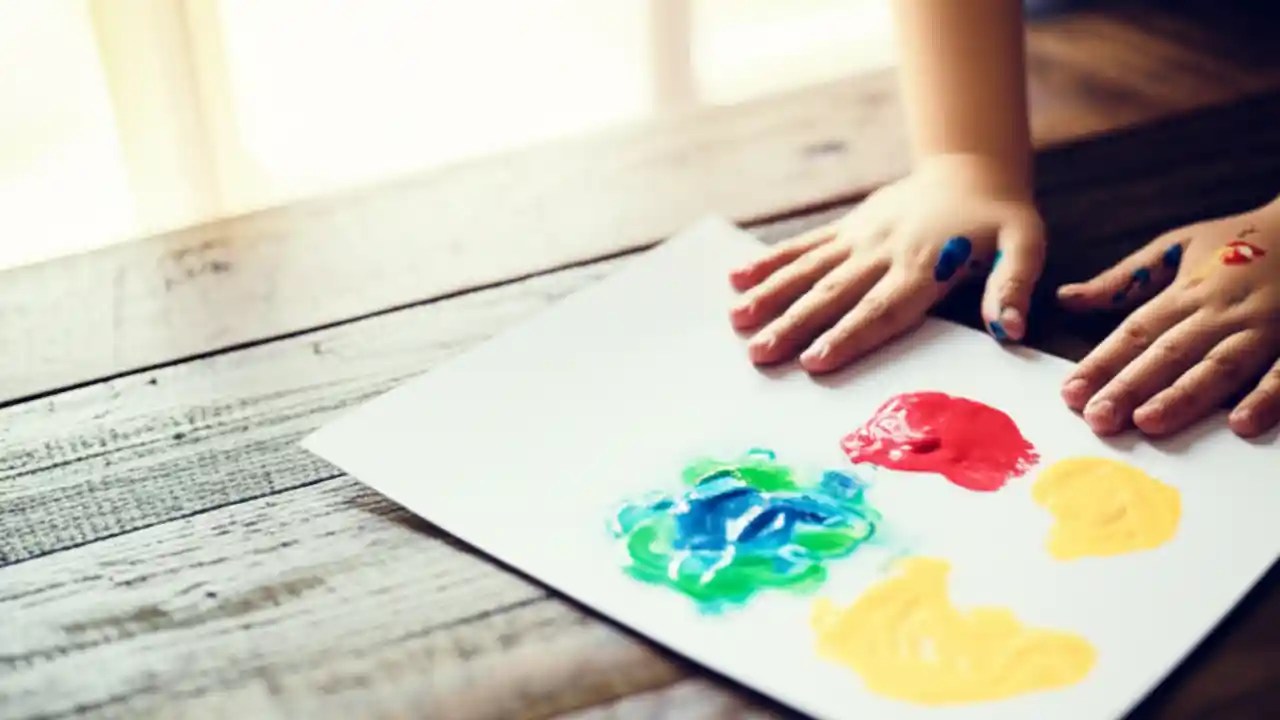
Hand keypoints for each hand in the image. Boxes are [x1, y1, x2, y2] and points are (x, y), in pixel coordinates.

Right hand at [728, 154, 1045, 372]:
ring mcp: (860, 239)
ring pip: (810, 270)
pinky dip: (772, 261)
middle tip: (760, 354)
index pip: (881, 309)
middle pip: (835, 295)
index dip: (848, 335)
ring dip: (772, 295)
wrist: (973, 167)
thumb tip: (1009, 330)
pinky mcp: (848, 228)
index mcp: (924, 266)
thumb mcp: (1025, 244)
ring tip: (737, 319)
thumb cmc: (1000, 218)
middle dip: (795, 325)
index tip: (815, 361)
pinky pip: (805, 246)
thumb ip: (1014, 286)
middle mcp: (884, 253)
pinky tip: (738, 279)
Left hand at [1058, 196, 1279, 437]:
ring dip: (1184, 396)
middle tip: (1098, 419)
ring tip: (1149, 423)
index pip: (1136, 332)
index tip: (1070, 393)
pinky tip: (1239, 423)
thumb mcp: (1178, 247)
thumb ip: (1123, 279)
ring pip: (1219, 366)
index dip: (1101, 363)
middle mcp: (1221, 311)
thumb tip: (1064, 298)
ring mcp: (1263, 327)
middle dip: (1131, 387)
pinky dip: (1266, 397)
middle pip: (1169, 353)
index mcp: (1188, 291)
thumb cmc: (1243, 241)